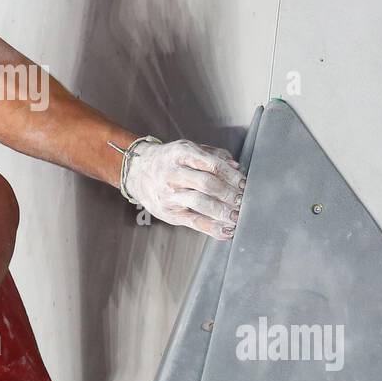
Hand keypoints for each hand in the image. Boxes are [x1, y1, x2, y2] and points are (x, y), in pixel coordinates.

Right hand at [125, 137, 244, 239]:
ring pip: (200, 203)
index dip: (231, 176)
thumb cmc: (168, 160)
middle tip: (244, 201)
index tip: (244, 184)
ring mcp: (169, 194)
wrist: (137, 171)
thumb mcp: (188, 149)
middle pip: (207, 184)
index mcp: (181, 154)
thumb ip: (213, 155)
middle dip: (229, 194)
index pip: (211, 164)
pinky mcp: (169, 212)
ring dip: (223, 212)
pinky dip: (212, 228)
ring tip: (238, 217)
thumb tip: (237, 167)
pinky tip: (226, 231)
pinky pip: (194, 222)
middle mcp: (173, 173)